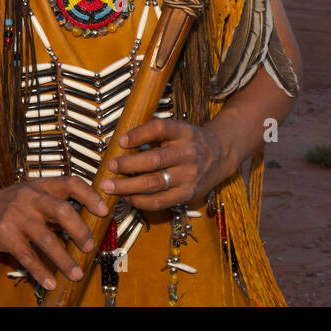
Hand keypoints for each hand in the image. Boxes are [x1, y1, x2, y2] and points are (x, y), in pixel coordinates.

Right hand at [0, 177, 107, 290]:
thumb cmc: (7, 202)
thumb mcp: (31, 193)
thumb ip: (54, 203)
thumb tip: (85, 221)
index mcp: (41, 186)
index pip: (70, 183)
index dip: (90, 195)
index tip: (104, 211)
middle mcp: (30, 198)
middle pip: (62, 210)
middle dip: (80, 230)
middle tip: (89, 246)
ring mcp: (16, 217)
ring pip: (46, 239)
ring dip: (64, 258)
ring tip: (76, 273)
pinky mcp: (4, 236)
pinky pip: (27, 256)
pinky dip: (40, 271)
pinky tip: (50, 281)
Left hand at [102, 118, 226, 211]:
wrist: (220, 155)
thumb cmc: (189, 141)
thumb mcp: (177, 130)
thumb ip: (152, 135)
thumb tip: (116, 143)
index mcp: (184, 132)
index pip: (160, 129)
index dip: (138, 134)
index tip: (120, 140)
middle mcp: (188, 153)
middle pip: (154, 160)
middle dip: (128, 165)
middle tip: (110, 167)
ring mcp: (189, 176)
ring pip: (154, 183)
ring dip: (128, 186)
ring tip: (109, 186)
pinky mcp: (188, 194)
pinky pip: (160, 201)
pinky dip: (140, 201)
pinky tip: (127, 197)